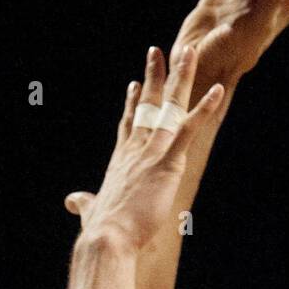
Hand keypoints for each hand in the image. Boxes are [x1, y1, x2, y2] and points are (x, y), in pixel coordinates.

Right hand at [65, 46, 223, 250]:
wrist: (108, 237)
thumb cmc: (101, 229)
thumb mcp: (91, 210)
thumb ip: (84, 202)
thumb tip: (72, 201)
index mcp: (121, 159)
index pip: (128, 123)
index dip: (133, 103)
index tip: (136, 84)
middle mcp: (135, 148)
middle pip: (147, 105)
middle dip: (154, 76)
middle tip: (158, 52)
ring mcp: (151, 151)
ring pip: (169, 106)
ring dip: (180, 78)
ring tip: (188, 51)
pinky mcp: (167, 161)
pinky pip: (189, 128)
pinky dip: (204, 108)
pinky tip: (217, 90)